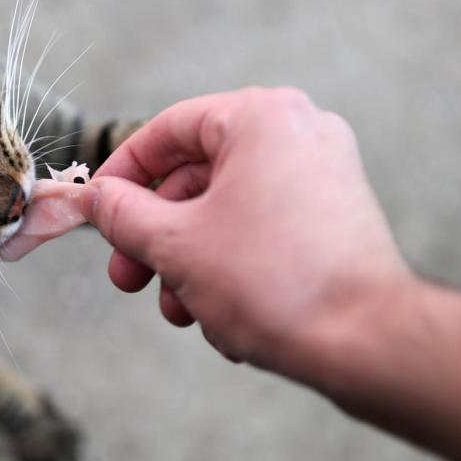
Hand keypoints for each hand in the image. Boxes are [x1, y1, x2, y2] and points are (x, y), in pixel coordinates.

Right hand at [83, 88, 412, 373]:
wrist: (364, 342)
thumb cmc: (274, 283)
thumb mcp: (173, 245)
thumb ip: (123, 215)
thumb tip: (98, 200)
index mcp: (262, 118)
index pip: (168, 130)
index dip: (121, 174)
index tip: (97, 210)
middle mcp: (299, 135)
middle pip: (195, 178)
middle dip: (154, 238)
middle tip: (128, 277)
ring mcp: (322, 177)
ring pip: (225, 214)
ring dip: (188, 265)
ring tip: (181, 312)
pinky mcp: (334, 220)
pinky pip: (260, 234)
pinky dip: (230, 272)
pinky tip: (223, 322)